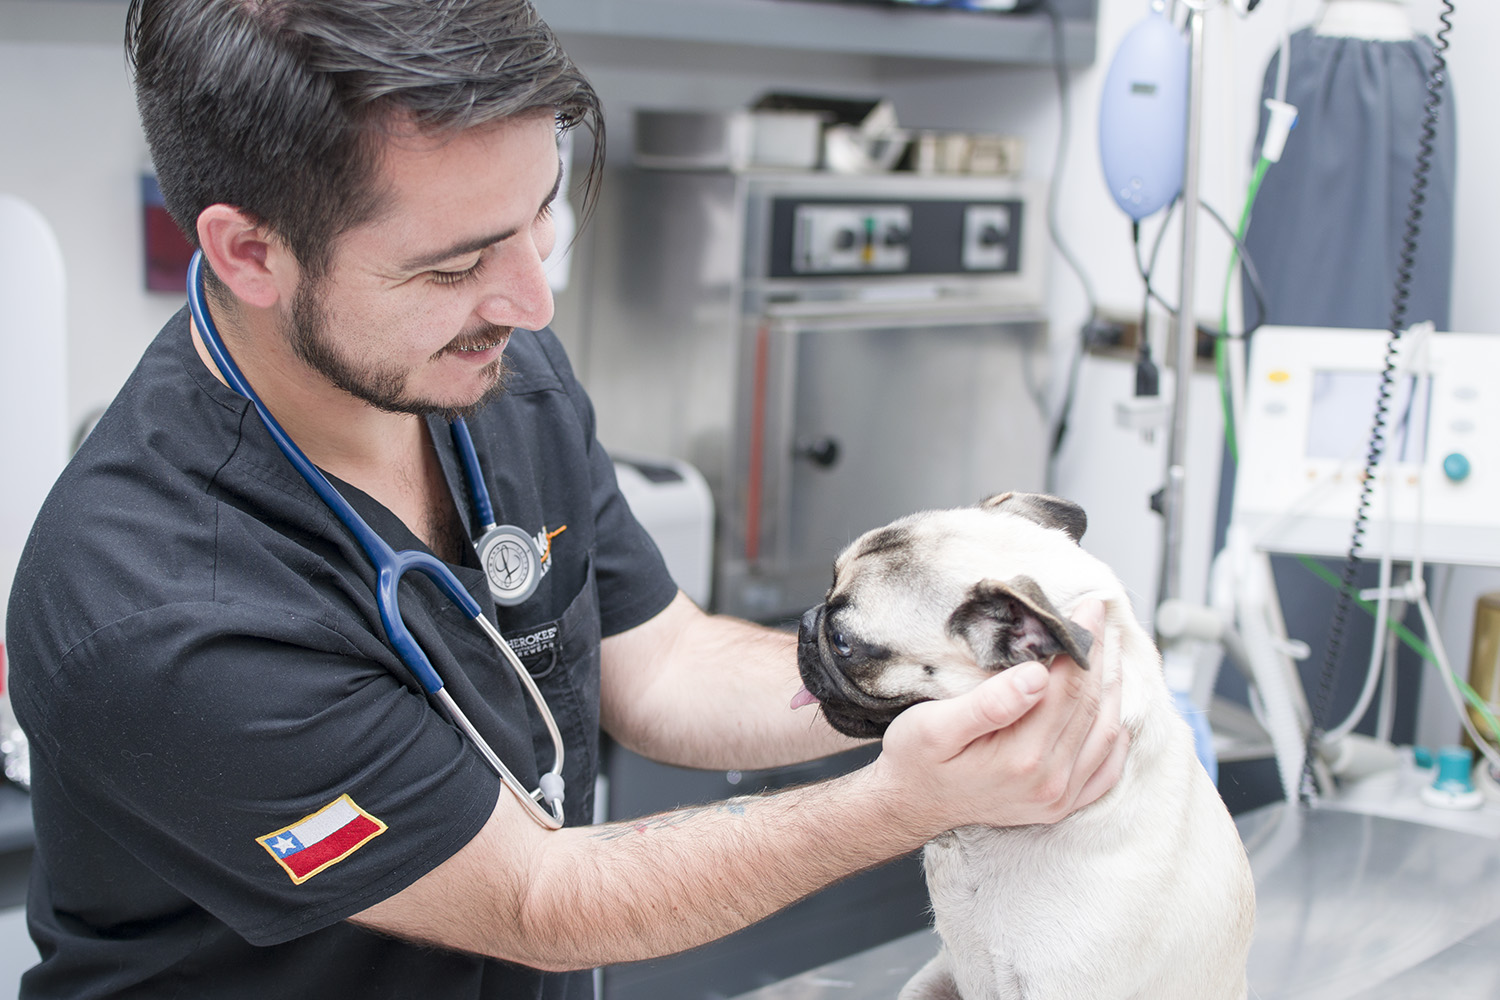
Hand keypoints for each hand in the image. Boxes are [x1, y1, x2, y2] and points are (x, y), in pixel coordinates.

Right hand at [874, 598, 1127, 832]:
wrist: (909, 806)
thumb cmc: (916, 759)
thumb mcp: (933, 726)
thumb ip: (988, 704)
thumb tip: (1038, 677)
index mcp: (1021, 756)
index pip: (1067, 687)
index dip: (1081, 644)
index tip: (1090, 607)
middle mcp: (1048, 780)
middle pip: (1090, 706)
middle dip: (1101, 657)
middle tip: (1103, 619)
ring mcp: (1058, 797)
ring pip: (1104, 733)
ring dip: (1114, 688)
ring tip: (1112, 652)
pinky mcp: (1060, 806)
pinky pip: (1105, 772)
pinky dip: (1116, 739)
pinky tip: (1115, 713)